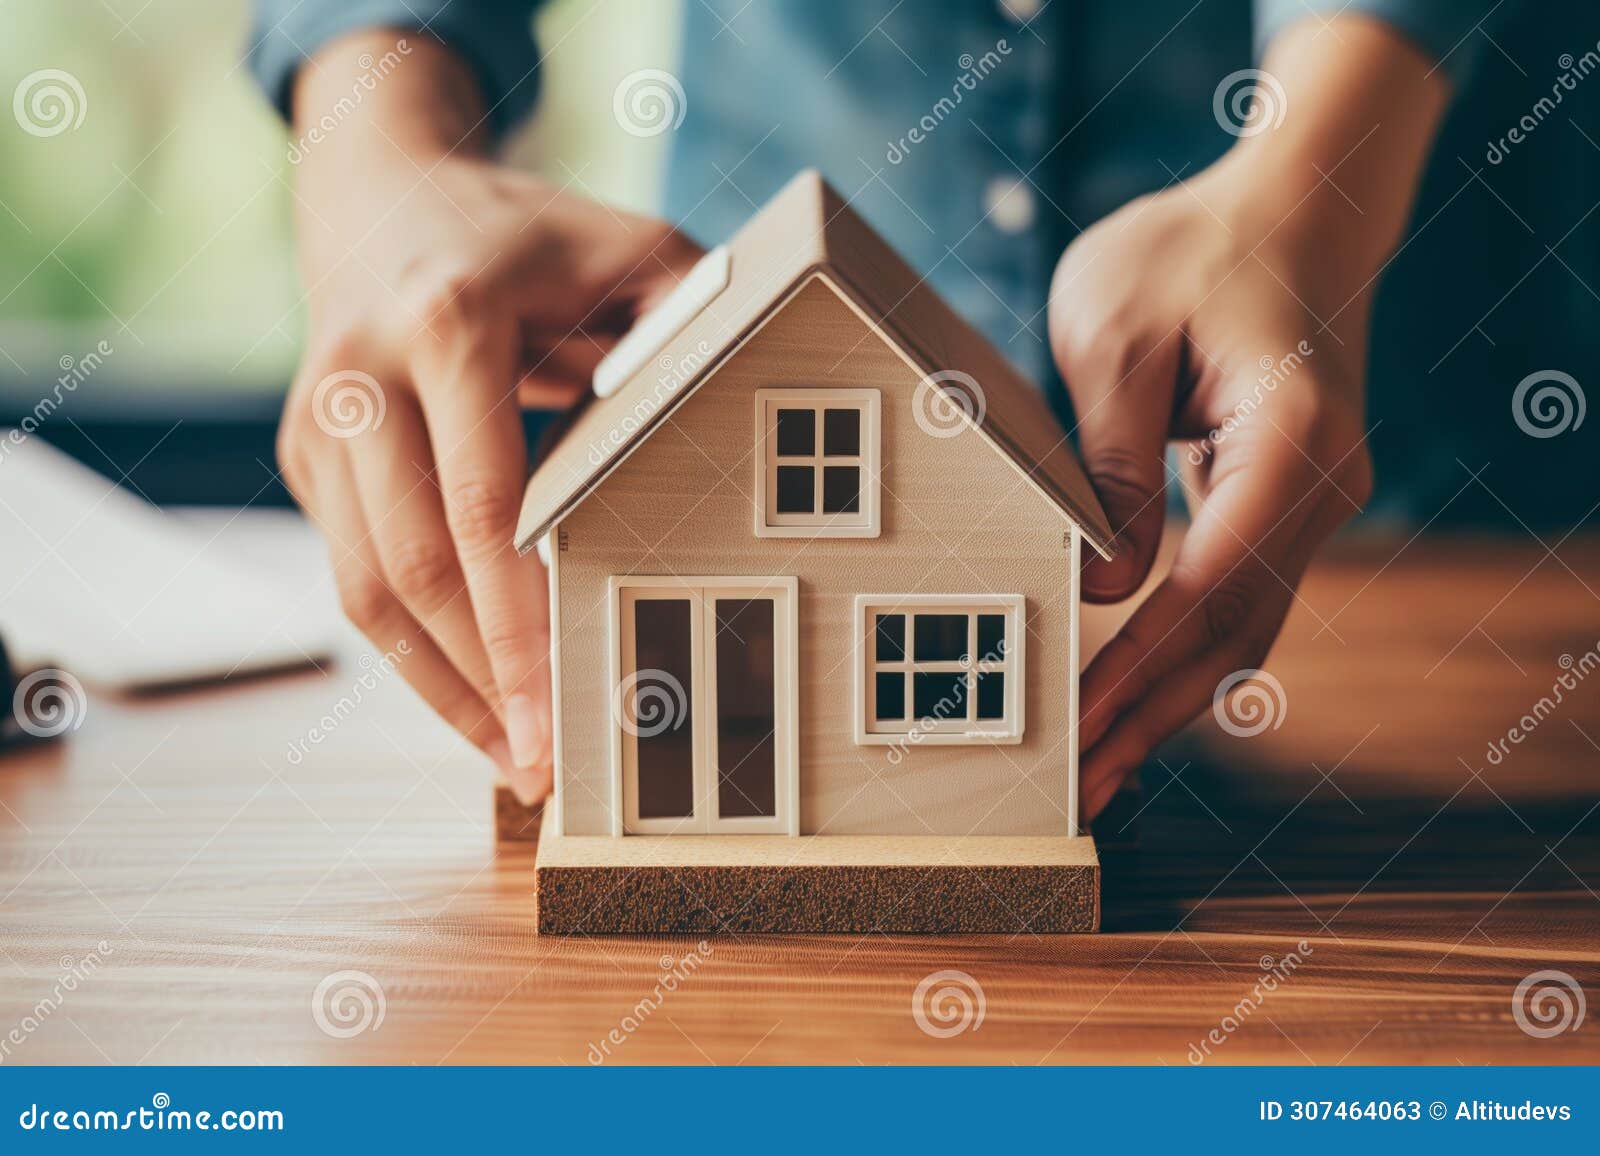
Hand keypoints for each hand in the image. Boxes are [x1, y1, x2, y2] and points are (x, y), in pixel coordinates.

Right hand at [276, 33, 701, 802]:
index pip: (483, 505)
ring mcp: (321, 424)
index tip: (567, 714)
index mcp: (446, 323)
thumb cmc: (530, 237)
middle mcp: (362, 377)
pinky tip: (476, 701)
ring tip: (512, 766)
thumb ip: (693, 316)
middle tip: (547, 776)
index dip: (522, 624)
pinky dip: (415, 650)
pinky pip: (356, 576)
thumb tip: (749, 405)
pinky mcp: (308, 461)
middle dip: (484, 684)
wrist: (382, 199)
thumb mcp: (626, 245)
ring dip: (441, 690)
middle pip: (414, 568)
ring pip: (367, 591)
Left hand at [1049, 16, 1446, 819]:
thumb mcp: (1116, 331)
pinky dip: (1184, 654)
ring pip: (1242, 630)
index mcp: (1292, 437)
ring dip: (1168, 703)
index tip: (1076, 723)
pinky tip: (1134, 698)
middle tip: (1075, 792)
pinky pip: (1236, 598)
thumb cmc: (1192, 248)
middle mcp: (1323, 485)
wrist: (1292, 205)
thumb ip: (1111, 462)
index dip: (1139, 664)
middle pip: (1234, 631)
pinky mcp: (1285, 504)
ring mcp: (1314, 501)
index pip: (1211, 581)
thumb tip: (1107, 590)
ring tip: (1097, 773)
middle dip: (1150, 716)